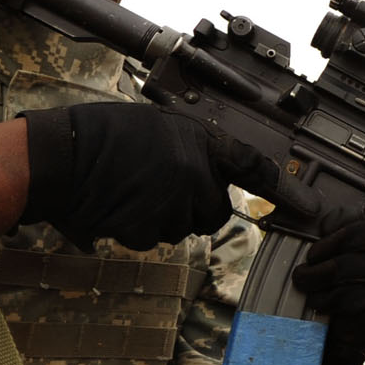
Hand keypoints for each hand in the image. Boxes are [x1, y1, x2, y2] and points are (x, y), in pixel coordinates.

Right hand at [20, 102, 280, 250]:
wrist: (60, 153)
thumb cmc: (99, 135)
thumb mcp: (155, 125)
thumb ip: (187, 148)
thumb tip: (207, 171)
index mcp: (194, 138)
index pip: (247, 162)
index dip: (274, 184)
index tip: (303, 203)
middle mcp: (191, 168)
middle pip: (215, 211)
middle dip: (194, 210)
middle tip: (161, 194)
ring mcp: (172, 199)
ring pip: (182, 228)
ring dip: (161, 220)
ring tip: (130, 192)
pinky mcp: (149, 224)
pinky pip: (152, 238)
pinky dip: (134, 230)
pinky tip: (116, 206)